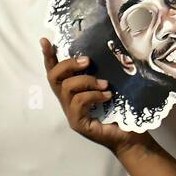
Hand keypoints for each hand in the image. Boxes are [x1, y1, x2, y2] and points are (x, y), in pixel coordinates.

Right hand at [41, 38, 147, 153]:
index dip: (48, 56)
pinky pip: (79, 101)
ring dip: (88, 81)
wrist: (130, 136)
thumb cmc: (122, 109)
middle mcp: (67, 101)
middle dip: (68, 64)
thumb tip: (102, 50)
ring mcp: (70, 113)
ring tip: (106, 84)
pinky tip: (108, 96)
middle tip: (87, 61)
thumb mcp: (109, 85)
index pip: (55, 71)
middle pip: (54, 77)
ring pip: (67, 87)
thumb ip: (100, 72)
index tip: (45, 40)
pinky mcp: (77, 123)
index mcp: (72, 90)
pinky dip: (94, 95)